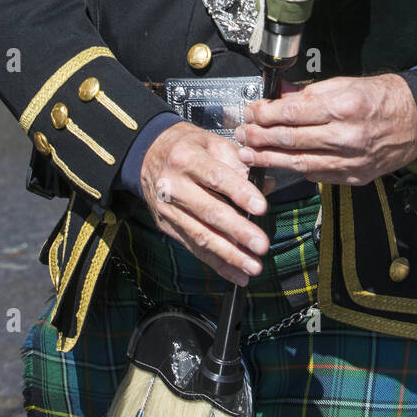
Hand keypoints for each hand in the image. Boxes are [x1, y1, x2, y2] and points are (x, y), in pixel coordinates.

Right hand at [140, 121, 272, 285]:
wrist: (149, 154)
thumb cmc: (188, 147)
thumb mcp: (212, 142)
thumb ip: (239, 163)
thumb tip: (267, 186)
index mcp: (187, 158)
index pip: (216, 178)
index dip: (240, 193)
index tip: (262, 208)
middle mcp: (174, 186)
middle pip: (209, 211)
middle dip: (238, 231)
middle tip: (262, 245)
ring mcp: (168, 209)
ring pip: (201, 235)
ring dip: (229, 255)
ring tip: (253, 267)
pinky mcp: (167, 227)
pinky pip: (194, 247)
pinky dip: (217, 263)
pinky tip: (236, 274)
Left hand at [235, 73, 416, 185]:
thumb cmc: (382, 97)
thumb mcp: (345, 82)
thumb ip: (309, 92)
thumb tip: (279, 95)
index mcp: (344, 106)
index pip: (293, 112)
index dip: (266, 114)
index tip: (251, 112)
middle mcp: (347, 137)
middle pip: (292, 140)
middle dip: (260, 138)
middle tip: (242, 134)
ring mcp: (351, 161)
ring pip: (300, 163)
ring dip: (269, 160)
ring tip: (248, 155)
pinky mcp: (355, 177)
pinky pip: (318, 175)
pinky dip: (296, 169)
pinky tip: (278, 165)